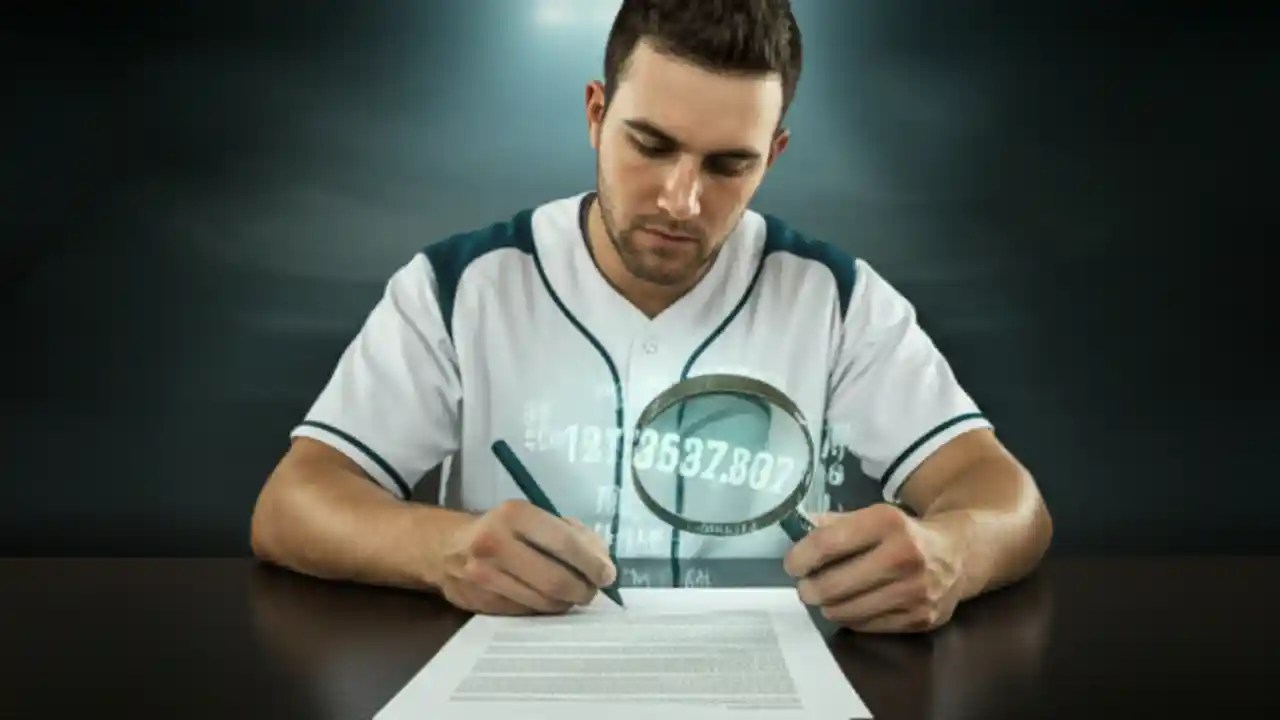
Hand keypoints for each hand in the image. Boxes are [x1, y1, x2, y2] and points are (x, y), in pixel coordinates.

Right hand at [439, 500, 615, 614]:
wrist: (444, 548)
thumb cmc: (500, 529)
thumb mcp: (531, 516)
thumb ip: (568, 533)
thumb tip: (601, 559)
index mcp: (515, 515)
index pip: (564, 543)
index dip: (592, 562)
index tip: (607, 574)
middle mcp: (496, 544)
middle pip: (555, 580)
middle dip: (583, 590)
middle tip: (592, 590)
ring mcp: (485, 577)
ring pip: (543, 602)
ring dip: (567, 602)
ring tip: (573, 594)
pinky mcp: (480, 602)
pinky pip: (526, 612)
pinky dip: (545, 608)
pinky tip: (548, 599)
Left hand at [784, 503, 963, 632]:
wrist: (959, 554)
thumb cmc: (904, 533)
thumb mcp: (874, 516)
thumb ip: (836, 523)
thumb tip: (799, 527)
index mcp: (888, 523)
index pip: (828, 543)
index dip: (801, 557)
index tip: (792, 565)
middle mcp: (904, 556)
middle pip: (833, 584)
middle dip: (809, 588)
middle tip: (805, 586)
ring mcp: (915, 592)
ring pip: (846, 610)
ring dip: (828, 605)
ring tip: (826, 596)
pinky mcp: (921, 618)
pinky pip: (867, 626)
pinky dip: (852, 617)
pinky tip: (852, 605)